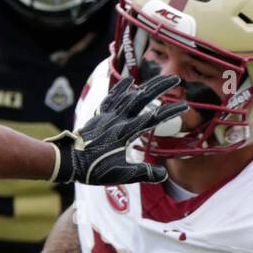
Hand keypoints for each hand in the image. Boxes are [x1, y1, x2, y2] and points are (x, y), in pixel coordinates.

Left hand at [49, 74, 186, 185]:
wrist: (68, 161)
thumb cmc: (93, 169)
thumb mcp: (121, 174)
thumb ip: (143, 173)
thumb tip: (163, 175)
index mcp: (126, 132)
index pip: (153, 118)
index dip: (170, 111)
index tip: (184, 106)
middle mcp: (118, 119)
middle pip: (142, 97)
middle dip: (160, 86)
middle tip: (176, 78)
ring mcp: (108, 115)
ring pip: (129, 94)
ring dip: (145, 85)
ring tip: (158, 79)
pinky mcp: (100, 115)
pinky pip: (112, 97)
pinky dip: (121, 88)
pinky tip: (129, 81)